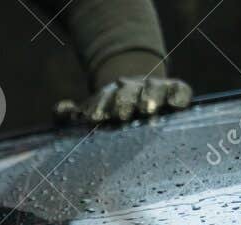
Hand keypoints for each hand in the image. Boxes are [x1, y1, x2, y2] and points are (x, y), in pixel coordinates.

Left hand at [56, 76, 190, 123]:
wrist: (138, 95)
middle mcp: (132, 89)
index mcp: (110, 94)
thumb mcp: (87, 112)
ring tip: (147, 110)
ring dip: (150, 98)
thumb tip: (60, 109)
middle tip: (121, 116)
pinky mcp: (176, 90)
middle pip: (128, 92)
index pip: (104, 99)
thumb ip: (68, 114)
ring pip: (154, 89)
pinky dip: (179, 95)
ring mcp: (155, 88)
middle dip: (123, 102)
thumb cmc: (109, 112)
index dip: (100, 107)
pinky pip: (180, 90)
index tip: (96, 119)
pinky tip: (176, 105)